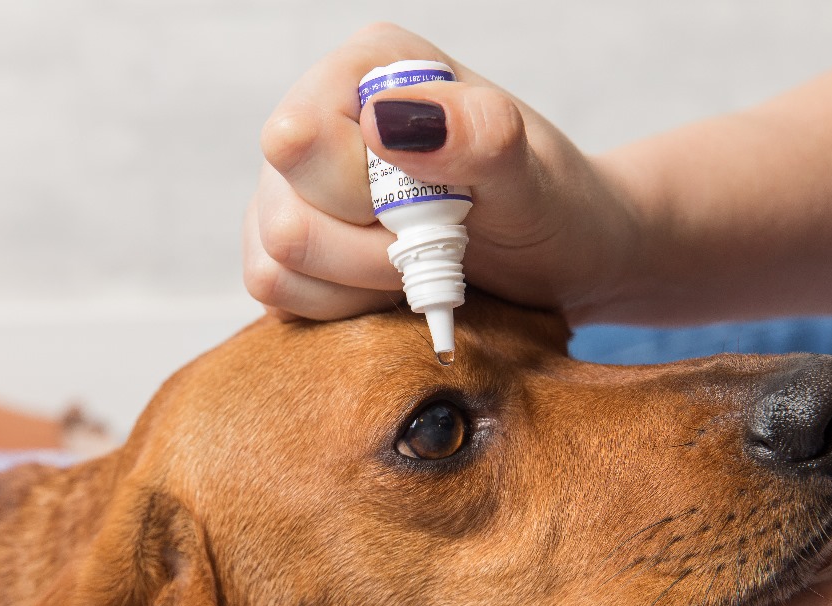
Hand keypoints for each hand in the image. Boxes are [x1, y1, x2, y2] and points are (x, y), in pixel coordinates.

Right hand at [242, 23, 639, 324]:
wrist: (559, 256)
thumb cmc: (548, 205)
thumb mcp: (530, 173)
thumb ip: (475, 134)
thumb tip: (384, 116)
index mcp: (365, 72)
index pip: (299, 141)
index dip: (362, 195)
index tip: (436, 203)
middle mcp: (314, 120)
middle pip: (282, 215)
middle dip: (370, 251)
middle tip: (437, 239)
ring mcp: (291, 188)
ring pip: (273, 265)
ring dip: (359, 284)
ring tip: (417, 262)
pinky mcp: (286, 249)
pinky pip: (276, 294)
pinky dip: (342, 308)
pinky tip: (388, 286)